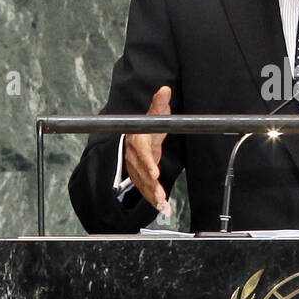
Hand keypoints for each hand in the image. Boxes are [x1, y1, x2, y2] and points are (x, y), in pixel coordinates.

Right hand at [125, 85, 172, 214]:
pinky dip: (153, 200)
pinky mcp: (138, 177)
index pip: (141, 153)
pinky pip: (144, 190)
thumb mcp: (154, 115)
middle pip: (141, 172)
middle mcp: (133, 156)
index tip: (155, 173)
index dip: (147, 163)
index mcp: (137, 141)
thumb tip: (165, 90)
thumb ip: (160, 105)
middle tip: (160, 194)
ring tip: (163, 205)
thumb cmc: (147, 126)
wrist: (134, 136)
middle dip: (150, 184)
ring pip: (142, 184)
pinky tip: (163, 208)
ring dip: (152, 195)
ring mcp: (134, 168)